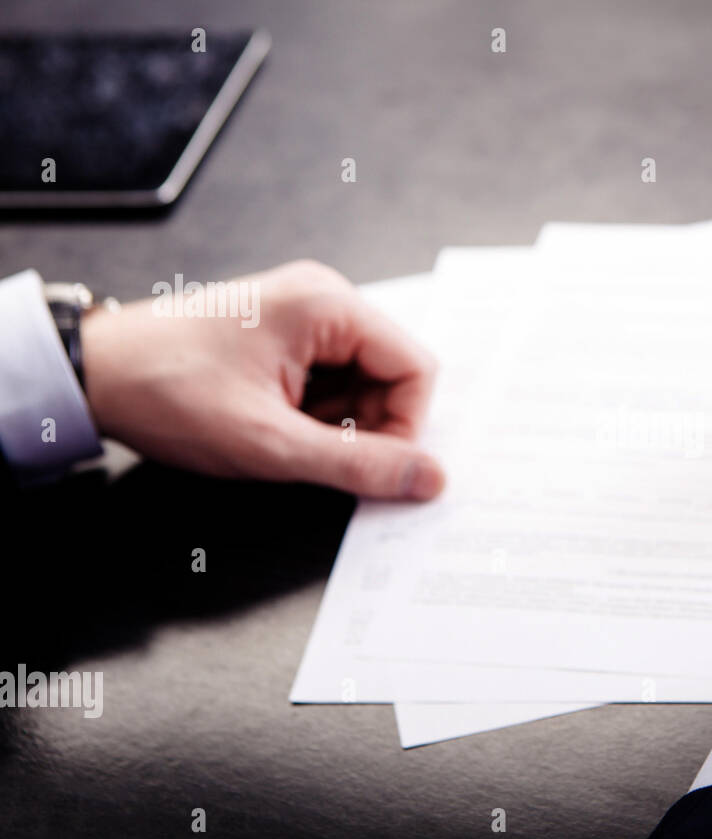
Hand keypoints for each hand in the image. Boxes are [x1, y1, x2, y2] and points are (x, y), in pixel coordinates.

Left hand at [81, 259, 443, 498]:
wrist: (92, 374)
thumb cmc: (166, 392)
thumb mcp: (272, 445)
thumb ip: (361, 465)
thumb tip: (429, 478)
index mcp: (328, 305)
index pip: (417, 368)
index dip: (406, 427)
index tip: (376, 466)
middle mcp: (322, 298)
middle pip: (392, 374)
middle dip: (368, 426)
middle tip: (316, 452)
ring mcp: (302, 313)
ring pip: (363, 382)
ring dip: (338, 423)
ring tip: (284, 435)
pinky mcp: (284, 333)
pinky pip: (332, 379)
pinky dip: (316, 414)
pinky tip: (276, 425)